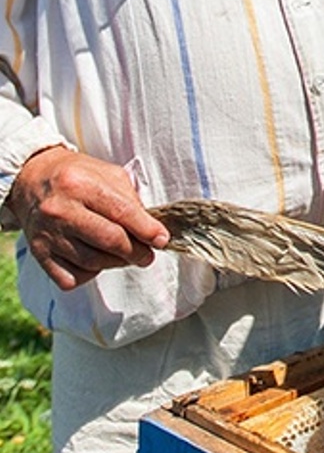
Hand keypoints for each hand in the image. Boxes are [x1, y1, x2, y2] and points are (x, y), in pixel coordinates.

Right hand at [6, 146, 170, 290]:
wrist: (32, 180)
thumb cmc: (77, 176)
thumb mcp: (107, 174)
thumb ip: (130, 199)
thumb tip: (151, 228)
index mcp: (81, 185)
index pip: (122, 213)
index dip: (147, 229)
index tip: (162, 240)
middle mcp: (61, 211)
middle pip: (109, 241)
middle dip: (136, 252)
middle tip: (148, 255)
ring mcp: (47, 235)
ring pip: (92, 262)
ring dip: (117, 263)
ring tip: (126, 256)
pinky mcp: (38, 254)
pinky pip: (70, 278)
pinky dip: (89, 274)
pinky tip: (96, 261)